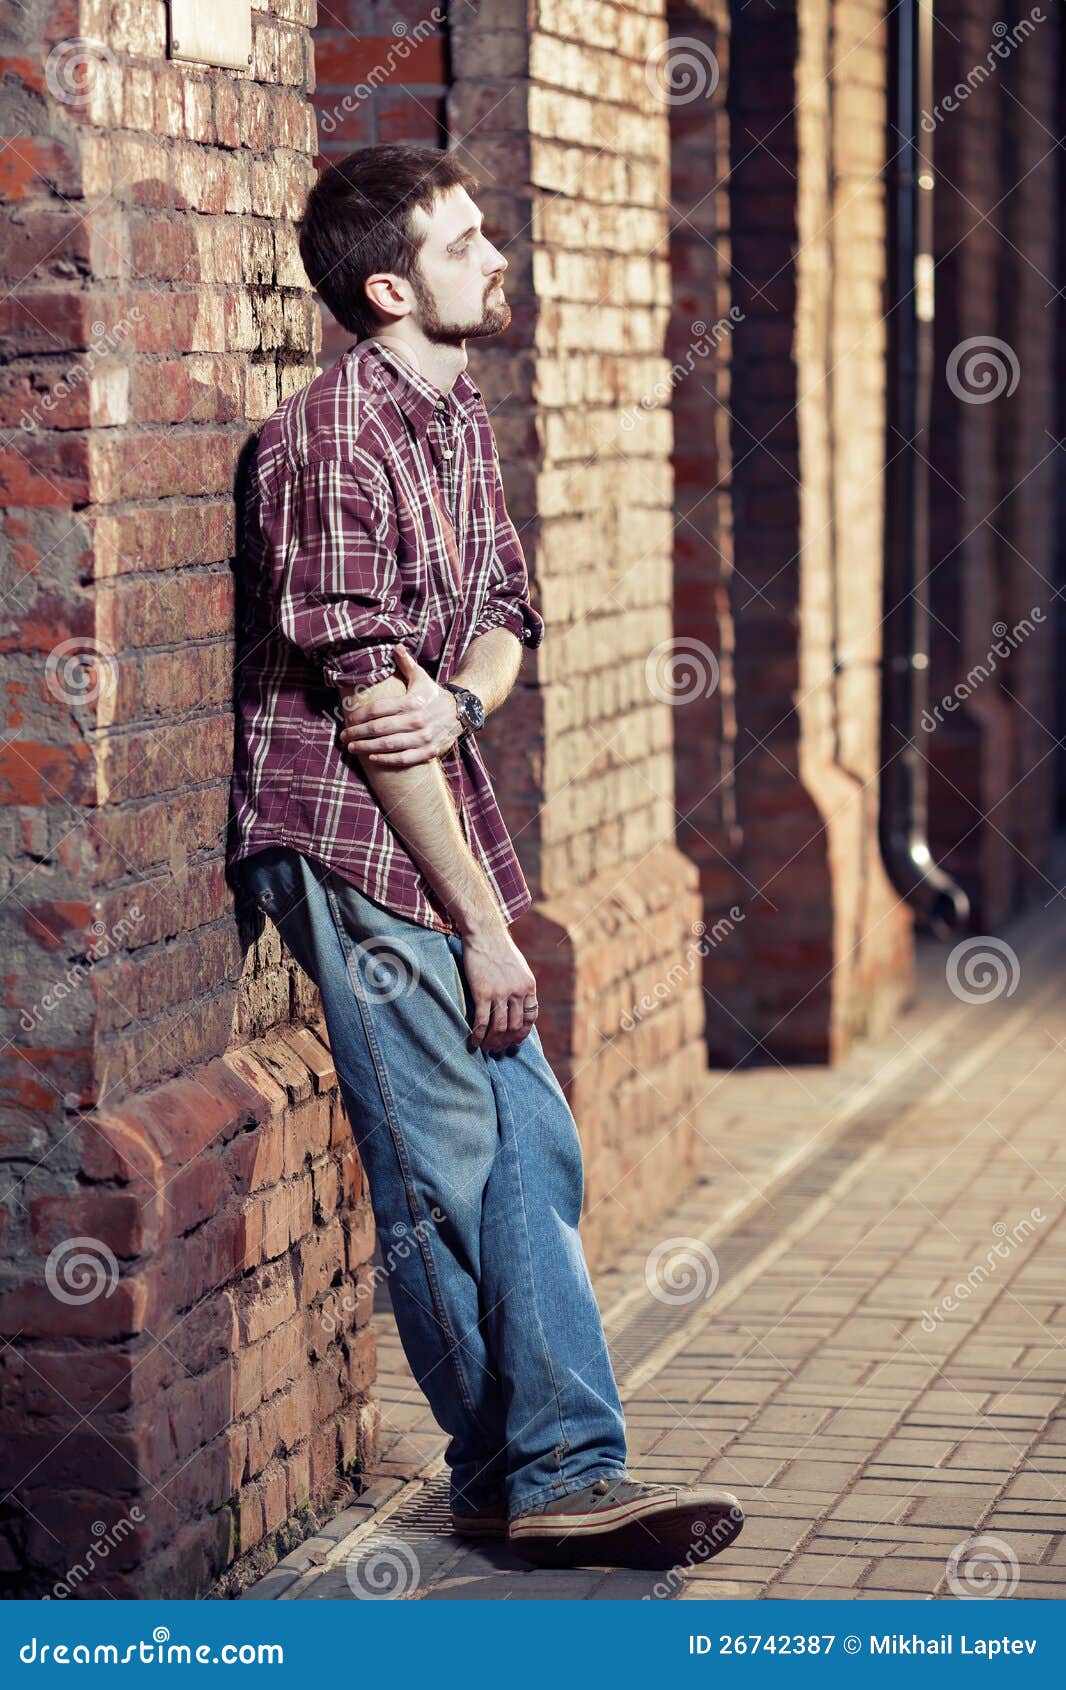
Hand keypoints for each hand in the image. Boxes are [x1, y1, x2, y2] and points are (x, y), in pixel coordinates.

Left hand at [339, 644, 461, 767]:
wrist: (462, 712)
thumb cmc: (434, 694)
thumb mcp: (421, 677)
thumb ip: (406, 663)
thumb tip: (395, 646)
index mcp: (411, 701)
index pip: (377, 710)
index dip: (359, 715)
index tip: (347, 719)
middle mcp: (417, 720)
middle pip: (379, 728)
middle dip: (358, 733)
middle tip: (343, 736)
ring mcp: (424, 737)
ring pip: (389, 745)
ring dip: (367, 747)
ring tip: (352, 748)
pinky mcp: (429, 751)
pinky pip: (404, 759)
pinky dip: (387, 760)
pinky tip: (372, 758)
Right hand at [458, 923, 538, 1054]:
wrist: (485, 933)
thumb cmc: (499, 948)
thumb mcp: (519, 967)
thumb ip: (520, 984)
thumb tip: (518, 1001)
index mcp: (529, 986)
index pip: (531, 1016)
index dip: (523, 1032)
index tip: (515, 1040)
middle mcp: (518, 992)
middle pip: (514, 1025)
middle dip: (506, 1041)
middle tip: (497, 1048)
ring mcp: (501, 993)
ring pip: (499, 1028)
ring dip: (492, 1042)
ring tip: (486, 1048)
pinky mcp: (483, 993)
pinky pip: (482, 1022)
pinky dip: (478, 1035)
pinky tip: (474, 1042)